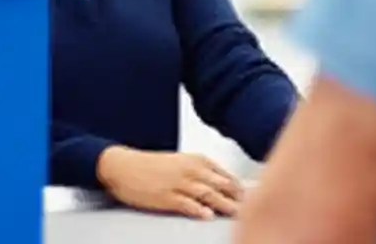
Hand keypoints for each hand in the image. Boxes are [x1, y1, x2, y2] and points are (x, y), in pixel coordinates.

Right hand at [96, 146, 243, 219]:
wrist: (124, 166)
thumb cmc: (151, 166)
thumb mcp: (181, 163)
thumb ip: (202, 173)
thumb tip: (223, 186)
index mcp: (195, 161)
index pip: (226, 176)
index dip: (240, 189)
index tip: (251, 198)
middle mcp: (190, 170)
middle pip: (221, 185)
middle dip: (237, 198)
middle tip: (250, 209)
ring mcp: (178, 183)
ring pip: (208, 194)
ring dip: (224, 205)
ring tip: (236, 214)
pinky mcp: (165, 197)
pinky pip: (186, 204)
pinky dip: (198, 209)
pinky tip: (207, 215)